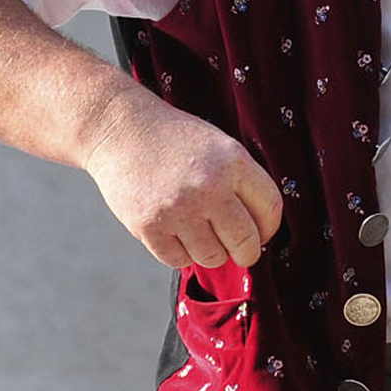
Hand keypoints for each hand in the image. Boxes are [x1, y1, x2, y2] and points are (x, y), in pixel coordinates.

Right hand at [81, 92, 283, 271]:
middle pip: (245, 242)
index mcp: (233, 162)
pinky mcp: (149, 226)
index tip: (260, 233)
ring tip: (200, 233)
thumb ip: (241, 183)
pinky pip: (179, 260)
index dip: (269, 229)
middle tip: (239, 251)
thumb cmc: (174, 139)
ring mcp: (178, 209)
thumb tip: (259, 234)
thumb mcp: (218, 145)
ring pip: (213, 257)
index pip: (270, 210)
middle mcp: (208, 187)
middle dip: (246, 252)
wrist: (121, 129)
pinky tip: (176, 232)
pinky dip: (181, 253)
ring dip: (211, 252)